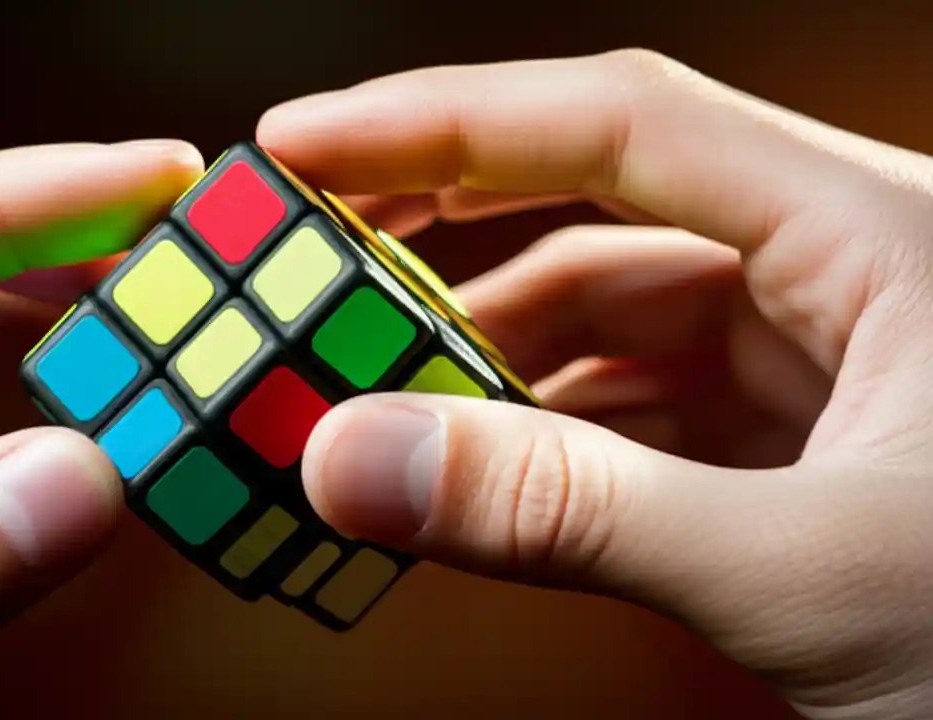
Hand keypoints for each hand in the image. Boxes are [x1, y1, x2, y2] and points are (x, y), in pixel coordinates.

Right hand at [259, 50, 932, 718]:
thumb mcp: (804, 570)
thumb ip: (567, 511)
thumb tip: (356, 460)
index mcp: (882, 236)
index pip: (619, 124)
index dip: (444, 121)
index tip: (308, 146)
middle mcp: (852, 278)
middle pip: (605, 222)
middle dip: (450, 252)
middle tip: (319, 277)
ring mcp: (832, 368)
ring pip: (620, 331)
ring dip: (493, 369)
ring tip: (380, 406)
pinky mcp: (816, 453)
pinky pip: (652, 415)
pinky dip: (556, 440)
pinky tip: (484, 472)